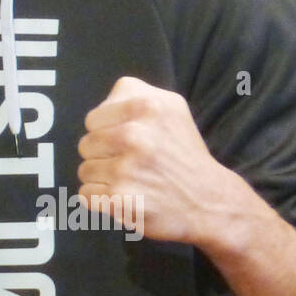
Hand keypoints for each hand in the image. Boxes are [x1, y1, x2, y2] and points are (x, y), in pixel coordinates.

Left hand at [76, 75, 240, 245]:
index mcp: (146, 106)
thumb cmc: (183, 152)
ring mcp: (126, 168)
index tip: (125, 142)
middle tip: (130, 163)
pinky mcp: (120, 198)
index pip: (93, 120)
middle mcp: (135, 135)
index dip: (105, 132)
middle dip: (103, 156)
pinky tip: (126, 198)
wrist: (210, 201)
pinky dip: (101, 199)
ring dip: (102, 178)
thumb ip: (130, 95)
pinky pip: (86, 194)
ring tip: (130, 180)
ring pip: (84, 170)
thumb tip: (100, 108)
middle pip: (85, 145)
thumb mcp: (170, 106)